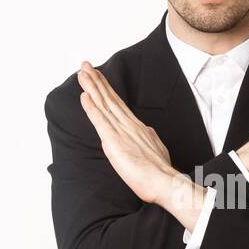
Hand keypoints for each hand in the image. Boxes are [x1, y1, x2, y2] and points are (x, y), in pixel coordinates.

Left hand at [77, 60, 179, 205]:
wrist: (166, 183)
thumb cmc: (161, 173)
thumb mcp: (154, 149)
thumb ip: (147, 139)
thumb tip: (145, 132)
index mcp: (137, 127)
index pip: (118, 104)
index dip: (106, 89)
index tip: (97, 76)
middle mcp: (129, 125)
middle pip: (110, 98)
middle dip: (96, 81)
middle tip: (85, 65)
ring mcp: (122, 132)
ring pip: (104, 104)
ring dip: (92, 88)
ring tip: (82, 73)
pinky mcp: (114, 142)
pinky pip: (100, 120)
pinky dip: (91, 107)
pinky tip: (84, 95)